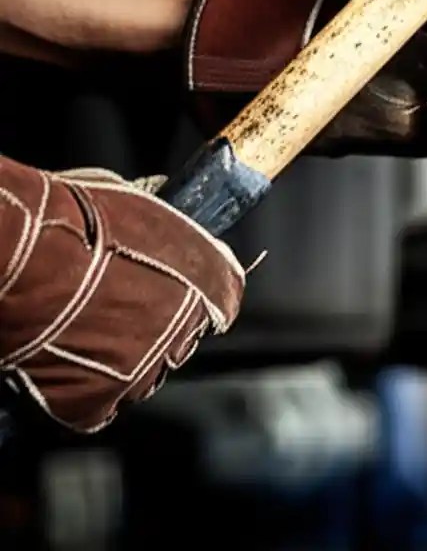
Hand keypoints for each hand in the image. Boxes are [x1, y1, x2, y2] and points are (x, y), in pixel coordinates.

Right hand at [0, 156, 242, 432]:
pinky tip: (63, 364)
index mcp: (209, 284)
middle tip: (109, 307)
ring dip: (118, 359)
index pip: (222, 296)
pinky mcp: (96, 402)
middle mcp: (184, 333)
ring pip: (141, 375)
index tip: (172, 286)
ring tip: (78, 332)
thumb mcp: (136, 205)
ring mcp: (141, 371)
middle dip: (152, 326)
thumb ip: (163, 227)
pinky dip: (81, 392)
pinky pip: (98, 407)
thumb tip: (162, 219)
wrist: (20, 254)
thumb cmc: (73, 219)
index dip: (193, 292)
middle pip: (179, 339)